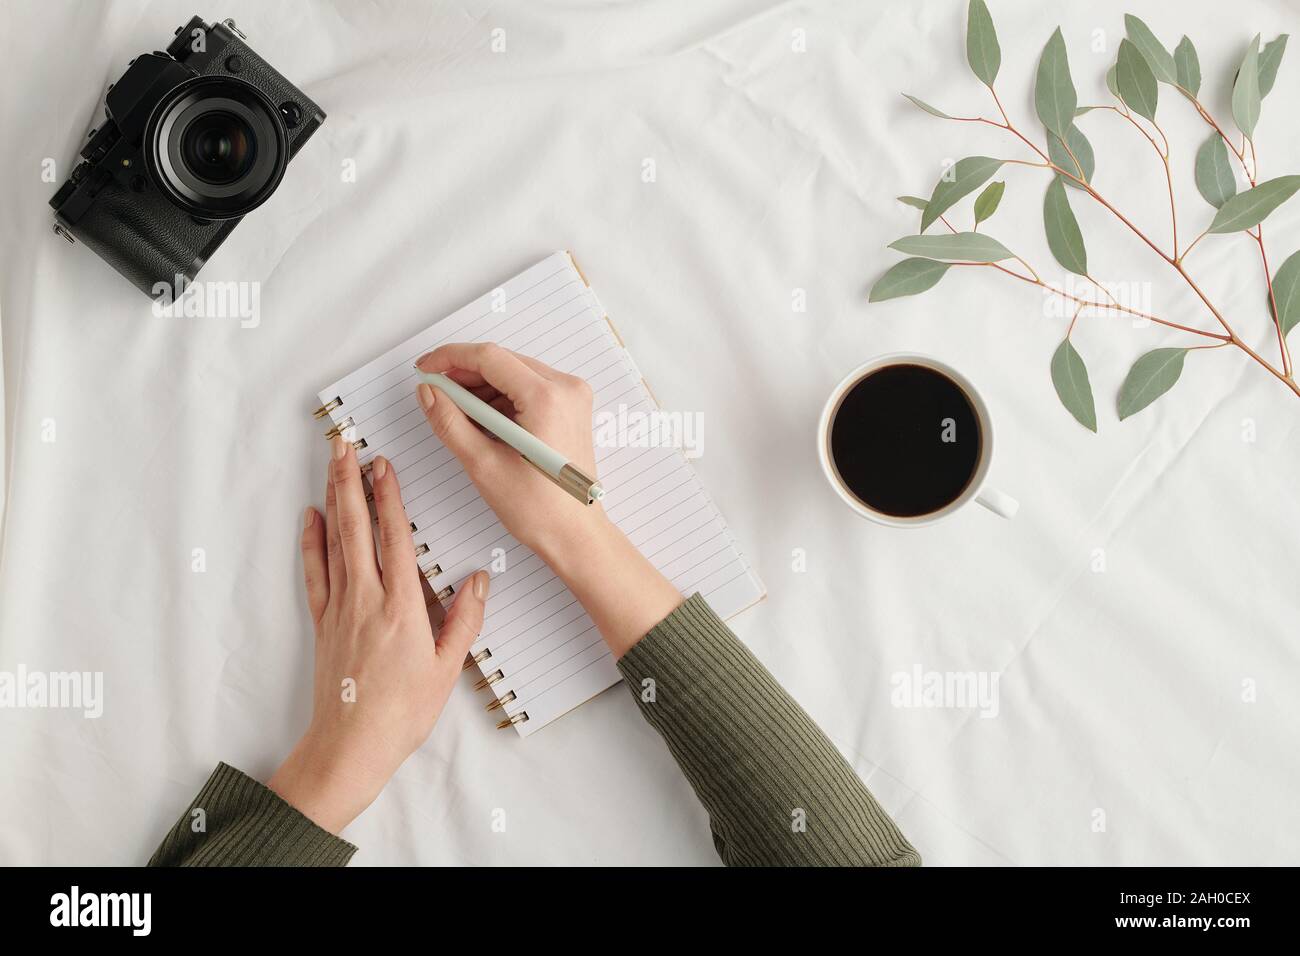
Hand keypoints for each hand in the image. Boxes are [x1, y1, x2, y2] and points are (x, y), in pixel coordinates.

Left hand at [269, 436, 488, 833]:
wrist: (351, 746)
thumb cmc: (402, 713)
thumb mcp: (447, 669)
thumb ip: (464, 620)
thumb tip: (479, 579)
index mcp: (402, 608)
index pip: (395, 538)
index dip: (389, 497)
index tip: (384, 463)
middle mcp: (366, 600)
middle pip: (356, 527)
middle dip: (350, 480)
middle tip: (345, 443)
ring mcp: (340, 609)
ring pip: (334, 541)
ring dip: (332, 499)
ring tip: (332, 465)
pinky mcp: (323, 624)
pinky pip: (315, 573)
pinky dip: (312, 541)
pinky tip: (311, 518)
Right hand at [416, 342, 681, 656]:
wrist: (574, 534)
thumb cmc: (538, 509)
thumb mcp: (483, 465)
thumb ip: (450, 422)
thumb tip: (428, 392)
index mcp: (547, 398)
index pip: (489, 357)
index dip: (450, 358)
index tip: (425, 368)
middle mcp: (566, 388)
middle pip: (502, 361)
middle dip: (463, 374)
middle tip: (433, 391)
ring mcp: (572, 396)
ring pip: (513, 373)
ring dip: (481, 387)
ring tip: (455, 413)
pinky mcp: (570, 407)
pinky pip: (528, 388)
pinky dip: (501, 398)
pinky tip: (481, 421)